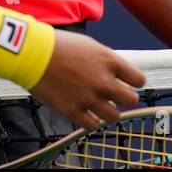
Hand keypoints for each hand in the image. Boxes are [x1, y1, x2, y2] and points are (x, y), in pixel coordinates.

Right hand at [29, 30, 145, 130]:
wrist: (33, 54)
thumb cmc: (58, 45)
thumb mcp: (89, 45)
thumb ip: (106, 61)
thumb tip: (116, 74)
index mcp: (109, 60)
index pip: (139, 79)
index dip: (133, 82)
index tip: (127, 83)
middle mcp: (103, 81)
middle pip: (131, 100)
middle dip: (124, 98)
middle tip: (114, 96)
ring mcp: (88, 97)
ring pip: (114, 116)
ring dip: (108, 111)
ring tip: (99, 106)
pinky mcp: (72, 110)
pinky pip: (92, 125)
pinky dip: (91, 121)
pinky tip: (85, 113)